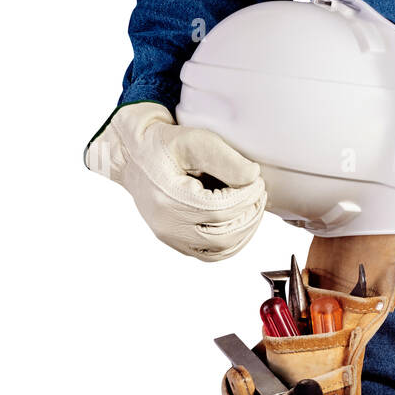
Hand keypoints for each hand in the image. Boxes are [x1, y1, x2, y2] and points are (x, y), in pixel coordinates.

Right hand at [85, 102, 266, 260]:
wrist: (135, 155)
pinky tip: (240, 221)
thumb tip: (253, 177)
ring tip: (252, 206)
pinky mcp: (177, 242)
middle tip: (259, 194)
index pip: (221, 210)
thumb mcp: (194, 140)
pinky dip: (233, 241)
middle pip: (224, 234)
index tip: (257, 181)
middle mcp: (168, 225)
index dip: (247, 197)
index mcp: (169, 199)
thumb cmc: (163, 145)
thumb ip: (226, 158)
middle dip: (250, 214)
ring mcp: (171, 237)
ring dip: (245, 229)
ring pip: (221, 249)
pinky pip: (212, 254)